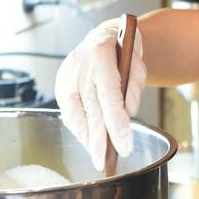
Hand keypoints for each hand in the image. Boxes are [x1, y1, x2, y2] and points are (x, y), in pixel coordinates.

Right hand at [55, 16, 145, 171]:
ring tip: (98, 158)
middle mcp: (79, 66)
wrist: (103, 35)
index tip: (124, 147)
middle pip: (90, 109)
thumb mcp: (138, 62)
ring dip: (87, 139)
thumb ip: (134, 87)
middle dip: (98, 140)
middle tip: (105, 163)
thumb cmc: (124, 49)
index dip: (116, 124)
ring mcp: (66, 76)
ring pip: (75, 114)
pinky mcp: (60, 85)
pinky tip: (89, 142)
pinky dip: (80, 130)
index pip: (108, 96)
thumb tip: (128, 114)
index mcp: (100, 55)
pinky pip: (69, 113)